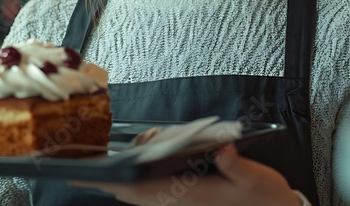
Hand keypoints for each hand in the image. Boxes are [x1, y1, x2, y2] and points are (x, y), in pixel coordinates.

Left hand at [71, 145, 300, 205]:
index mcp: (191, 197)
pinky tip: (139, 168)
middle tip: (83, 171)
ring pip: (142, 194)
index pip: (141, 190)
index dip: (113, 182)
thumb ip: (235, 165)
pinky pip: (155, 193)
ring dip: (127, 178)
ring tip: (115, 162)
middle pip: (134, 193)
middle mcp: (182, 201)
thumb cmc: (265, 197)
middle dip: (110, 181)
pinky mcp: (189, 198)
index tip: (88, 175)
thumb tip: (223, 149)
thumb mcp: (254, 180)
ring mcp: (184, 201)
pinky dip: (140, 182)